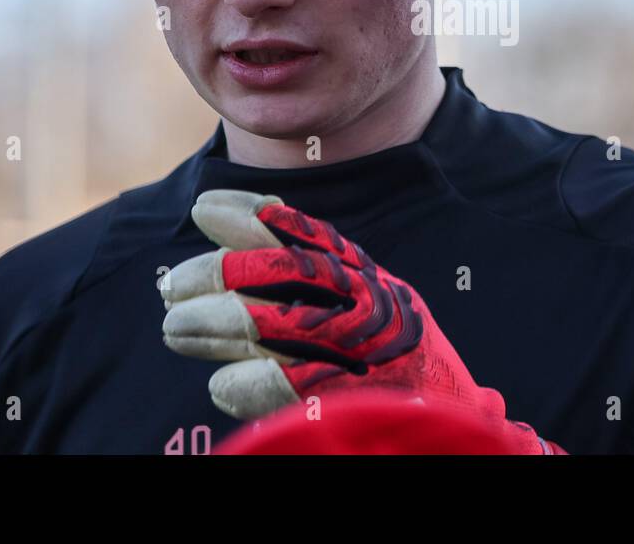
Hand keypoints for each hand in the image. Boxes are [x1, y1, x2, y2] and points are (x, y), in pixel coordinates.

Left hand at [160, 189, 564, 453]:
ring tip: (177, 329)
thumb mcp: (377, 309)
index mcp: (371, 280)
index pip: (308, 235)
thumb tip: (243, 255)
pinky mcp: (360, 396)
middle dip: (220, 272)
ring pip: (277, 322)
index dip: (255, 216)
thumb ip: (327, 284)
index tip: (207, 208)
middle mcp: (371, 304)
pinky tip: (221, 383)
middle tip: (174, 285)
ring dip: (217, 325)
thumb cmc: (406, 367)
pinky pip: (292, 385)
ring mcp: (367, 350)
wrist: (459, 426)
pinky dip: (251, 382)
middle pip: (284, 270)